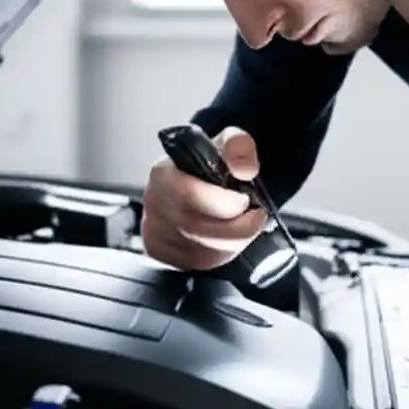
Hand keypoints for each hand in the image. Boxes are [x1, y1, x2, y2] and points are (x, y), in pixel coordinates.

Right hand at [139, 126, 267, 270]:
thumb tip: (244, 168)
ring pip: (198, 250)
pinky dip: (220, 255)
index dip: (224, 203)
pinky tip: (227, 239)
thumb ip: (239, 148)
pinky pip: (195, 263)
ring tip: (245, 226)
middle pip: (195, 228)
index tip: (245, 200)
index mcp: (163, 174)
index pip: (189, 196)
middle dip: (236, 227)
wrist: (196, 181)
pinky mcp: (162, 253)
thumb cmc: (208, 164)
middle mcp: (153, 204)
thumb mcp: (227, 145)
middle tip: (255, 216)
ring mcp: (154, 231)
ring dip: (232, 242)